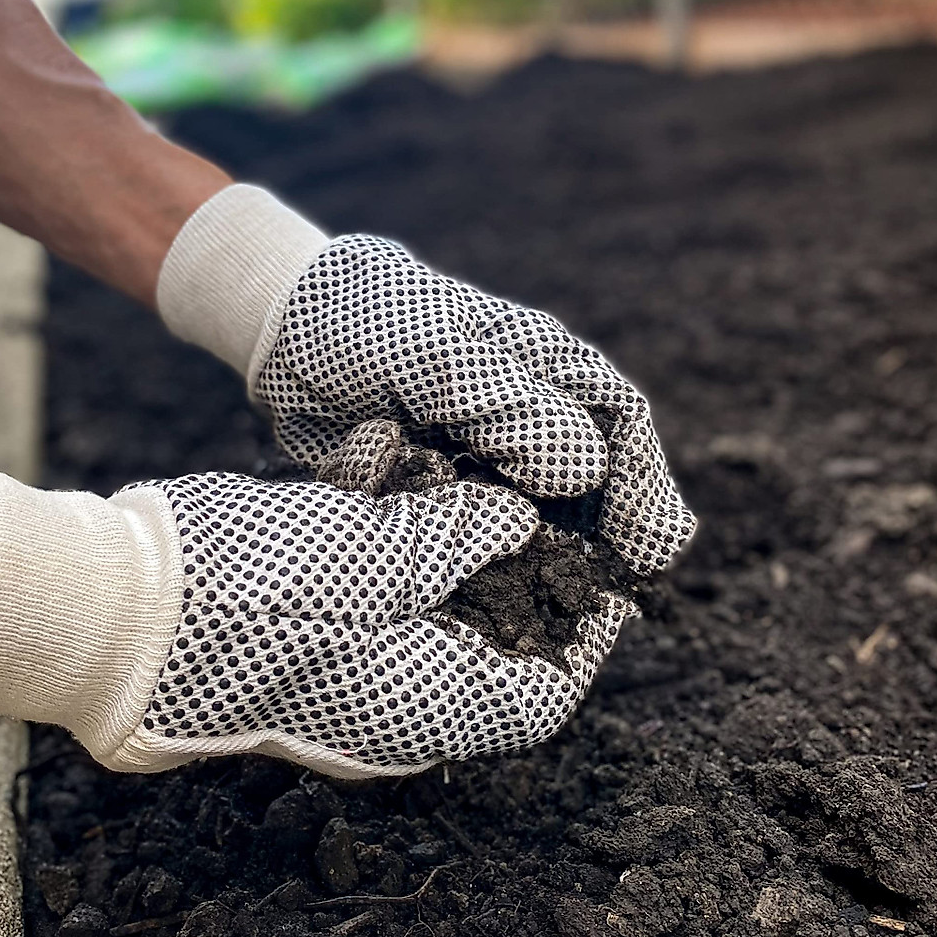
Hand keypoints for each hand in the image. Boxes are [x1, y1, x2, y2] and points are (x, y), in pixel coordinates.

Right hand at [0, 469, 625, 778]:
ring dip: (443, 541)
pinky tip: (378, 476)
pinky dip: (385, 540)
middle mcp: (388, 707)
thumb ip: (464, 543)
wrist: (114, 608)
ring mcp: (340, 673)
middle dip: (508, 570)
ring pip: (425, 609)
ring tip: (450, 475)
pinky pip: (369, 594)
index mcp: (422, 712)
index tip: (611, 583)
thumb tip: (521, 530)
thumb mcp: (378, 558)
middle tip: (528, 509)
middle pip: (484, 647)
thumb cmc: (253, 593)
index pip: (538, 694)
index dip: (583, 638)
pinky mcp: (301, 632)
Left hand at [159, 187, 694, 577]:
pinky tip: (485, 598)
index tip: (651, 549)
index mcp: (543, 367)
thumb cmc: (367, 323)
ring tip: (553, 613)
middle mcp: (524, 416)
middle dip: (600, 540)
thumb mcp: (437, 356)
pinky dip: (485, 562)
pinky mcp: (442, 490)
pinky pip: (477, 533)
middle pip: (587, 484)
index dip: (644, 486)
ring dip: (544, 561)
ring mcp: (484, 457)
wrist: (285, 334)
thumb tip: (585, 474)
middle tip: (607, 601)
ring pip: (534, 518)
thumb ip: (510, 409)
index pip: (619, 424)